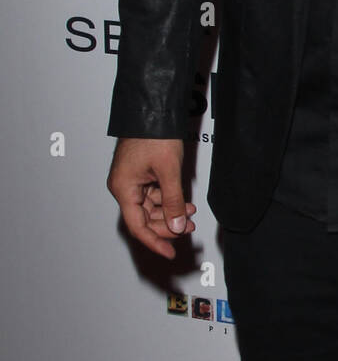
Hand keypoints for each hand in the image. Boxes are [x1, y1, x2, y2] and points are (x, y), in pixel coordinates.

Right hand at [107, 137, 195, 259]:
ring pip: (151, 206)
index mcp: (123, 188)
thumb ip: (173, 201)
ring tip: (191, 213)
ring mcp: (132, 180)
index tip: (170, 252)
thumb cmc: (155, 135)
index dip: (155, 241)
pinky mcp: (141, 173)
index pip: (138, 225)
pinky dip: (169, 199)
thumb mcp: (169, 170)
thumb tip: (177, 226)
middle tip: (189, 228)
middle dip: (168, 224)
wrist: (154, 108)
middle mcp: (124, 187)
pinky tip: (184, 201)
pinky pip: (154, 194)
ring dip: (170, 212)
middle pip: (145, 217)